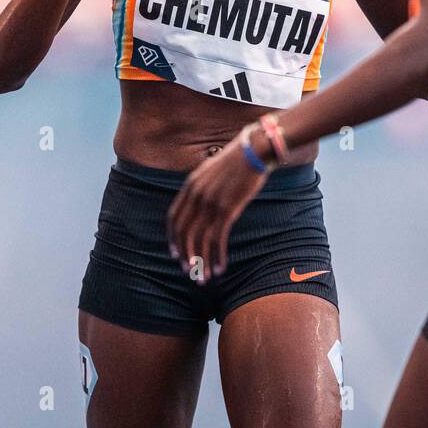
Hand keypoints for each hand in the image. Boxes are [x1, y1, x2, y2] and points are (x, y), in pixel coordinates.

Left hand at [167, 130, 267, 282]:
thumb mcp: (212, 170)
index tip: (175, 254)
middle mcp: (196, 196)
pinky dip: (218, 256)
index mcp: (190, 185)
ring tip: (205, 277)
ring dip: (202, 262)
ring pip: (200, 240)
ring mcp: (211, 203)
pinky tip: (222, 267)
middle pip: (184, 233)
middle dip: (186, 255)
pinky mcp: (228, 209)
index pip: (174, 218)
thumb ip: (203, 186)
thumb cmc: (239, 159)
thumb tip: (202, 201)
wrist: (255, 150)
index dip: (173, 238)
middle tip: (191, 272)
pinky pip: (218, 239)